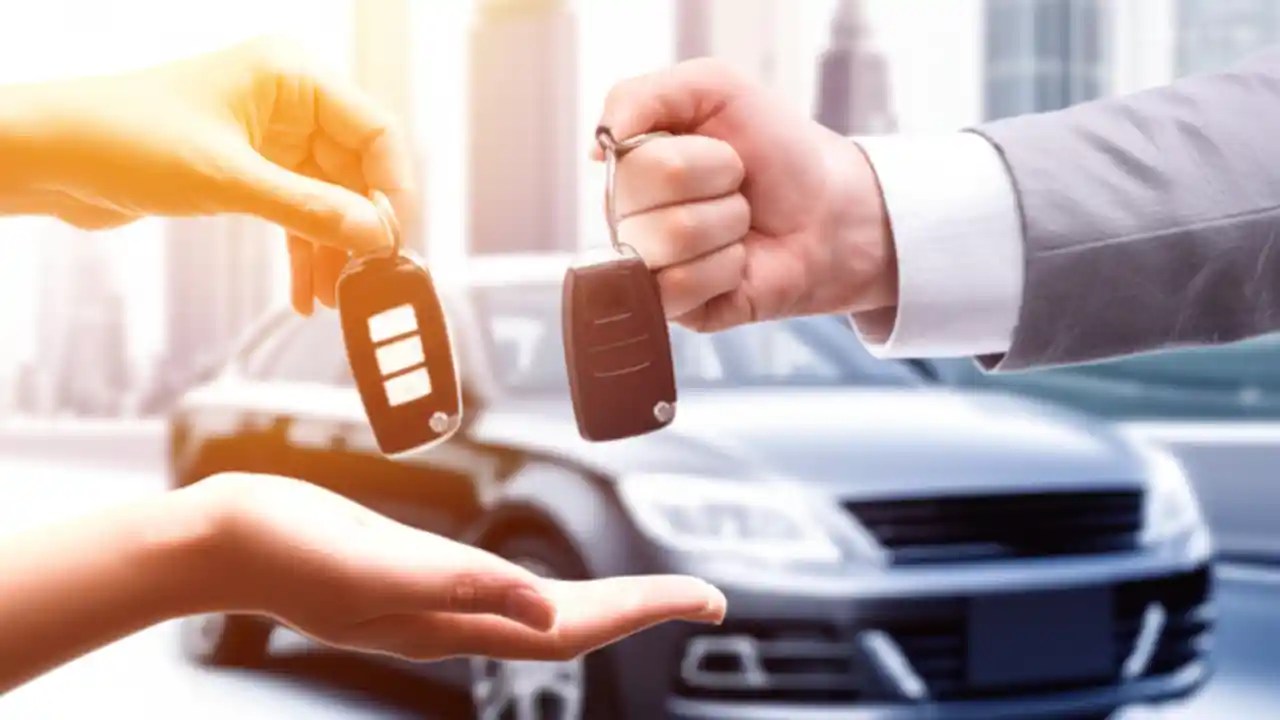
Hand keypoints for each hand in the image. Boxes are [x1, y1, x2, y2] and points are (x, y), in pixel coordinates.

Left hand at [0, 36, 413, 315]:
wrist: (51, 156)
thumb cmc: (124, 138)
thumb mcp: (229, 180)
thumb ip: (311, 210)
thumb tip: (377, 236)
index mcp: (293, 76)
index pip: (377, 130)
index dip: (393, 188)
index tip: (394, 240)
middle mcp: (289, 101)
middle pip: (357, 171)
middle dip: (361, 230)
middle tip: (368, 281)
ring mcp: (271, 137)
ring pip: (329, 200)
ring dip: (333, 251)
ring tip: (334, 300)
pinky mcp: (251, 170)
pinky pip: (298, 214)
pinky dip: (304, 252)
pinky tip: (305, 293)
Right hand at [182, 473, 725, 661]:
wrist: (216, 540)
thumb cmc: (283, 545)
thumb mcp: (371, 563)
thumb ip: (456, 587)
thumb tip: (545, 609)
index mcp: (449, 621)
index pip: (572, 627)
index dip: (645, 612)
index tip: (710, 600)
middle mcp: (449, 622)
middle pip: (568, 628)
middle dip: (642, 612)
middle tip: (706, 599)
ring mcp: (429, 606)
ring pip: (538, 619)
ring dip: (601, 607)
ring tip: (651, 599)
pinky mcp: (410, 582)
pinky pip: (501, 597)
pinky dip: (545, 590)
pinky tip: (545, 585)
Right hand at [594, 58, 897, 332]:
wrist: (832, 209)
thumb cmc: (775, 148)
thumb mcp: (714, 89)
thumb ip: (642, 95)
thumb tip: (598, 143)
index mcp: (628, 165)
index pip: (628, 157)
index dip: (695, 155)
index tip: (725, 153)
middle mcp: (627, 215)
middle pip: (642, 197)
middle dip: (714, 184)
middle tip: (736, 190)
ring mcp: (647, 265)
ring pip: (668, 241)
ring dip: (726, 225)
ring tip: (741, 226)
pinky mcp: (673, 309)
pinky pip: (677, 287)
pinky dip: (725, 267)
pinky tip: (737, 263)